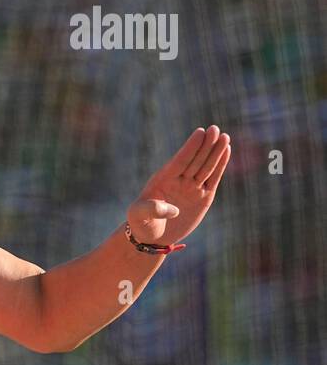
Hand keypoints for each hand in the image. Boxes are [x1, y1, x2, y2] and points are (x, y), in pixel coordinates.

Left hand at [128, 125, 230, 245]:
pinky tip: (226, 151)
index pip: (179, 161)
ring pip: (206, 166)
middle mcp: (178, 180)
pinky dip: (220, 165)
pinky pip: (213, 178)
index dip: (189, 148)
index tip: (199, 132)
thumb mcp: (139, 216)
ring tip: (224, 136)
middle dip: (205, 145)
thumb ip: (151, 210)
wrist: (152, 236)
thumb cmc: (141, 223)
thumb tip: (172, 210)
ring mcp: (191, 187)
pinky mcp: (203, 196)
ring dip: (216, 152)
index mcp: (162, 180)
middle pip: (195, 160)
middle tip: (215, 128)